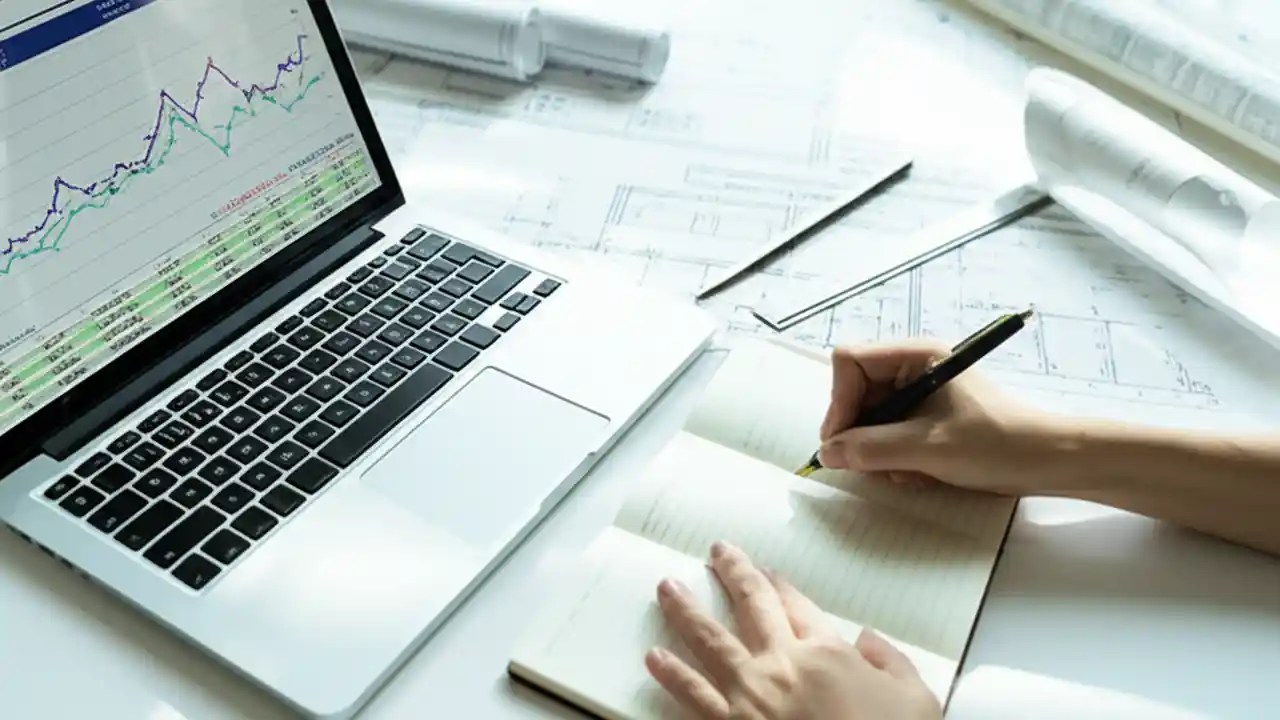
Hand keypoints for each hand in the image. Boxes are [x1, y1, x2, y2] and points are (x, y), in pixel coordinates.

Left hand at [645, 542, 940, 719]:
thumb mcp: (915, 698)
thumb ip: (891, 662)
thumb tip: (870, 640)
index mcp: (827, 653)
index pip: (797, 605)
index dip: (779, 584)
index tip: (765, 570)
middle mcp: (783, 665)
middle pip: (751, 606)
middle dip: (732, 573)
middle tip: (717, 552)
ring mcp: (751, 696)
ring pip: (710, 641)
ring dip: (685, 611)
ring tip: (666, 588)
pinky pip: (694, 696)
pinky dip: (673, 674)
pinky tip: (654, 657)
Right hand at [818, 339, 1049, 495]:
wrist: (1047, 462)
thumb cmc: (996, 444)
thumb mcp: (927, 448)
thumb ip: (871, 449)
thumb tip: (827, 453)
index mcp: (915, 356)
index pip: (849, 362)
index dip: (839, 401)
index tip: (841, 442)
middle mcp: (913, 369)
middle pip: (855, 393)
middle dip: (860, 433)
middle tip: (874, 466)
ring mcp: (919, 394)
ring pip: (869, 420)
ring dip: (879, 452)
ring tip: (908, 472)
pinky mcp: (926, 418)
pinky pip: (888, 435)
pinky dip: (895, 458)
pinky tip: (920, 473)